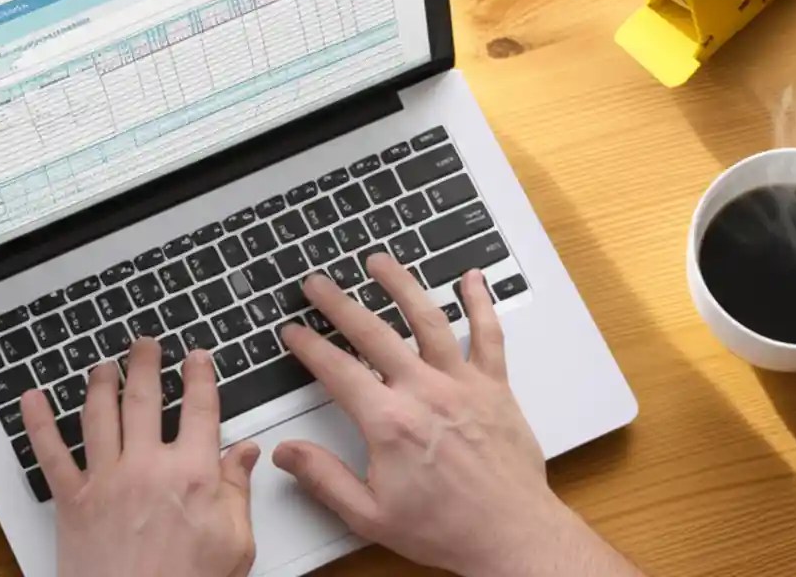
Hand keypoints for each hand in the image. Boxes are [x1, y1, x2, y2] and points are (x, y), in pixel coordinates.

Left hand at [20, 339, 260, 576]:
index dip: (200, 376)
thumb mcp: (235, 544)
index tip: (196, 358)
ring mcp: (106, 481)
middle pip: (145, 398)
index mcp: (194, 474)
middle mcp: (148, 467)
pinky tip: (32, 398)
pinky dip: (37, 423)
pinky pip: (49, 454)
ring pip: (99, 413)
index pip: (201, 408)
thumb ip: (239, 492)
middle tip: (144, 344)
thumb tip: (247, 454)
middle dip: (145, 363)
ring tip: (103, 364)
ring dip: (100, 381)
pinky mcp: (72, 502)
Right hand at [275, 255, 640, 576]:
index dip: (309, 346)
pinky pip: (488, 335)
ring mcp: (462, 385)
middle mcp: (424, 393)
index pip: (338, 370)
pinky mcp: (494, 388)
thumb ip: (323, 479)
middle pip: (374, 332)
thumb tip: (285, 453)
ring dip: (400, 285)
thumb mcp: (369, 515)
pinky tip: (472, 279)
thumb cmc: (446, 528)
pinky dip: (480, 303)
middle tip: (318, 284)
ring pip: (427, 319)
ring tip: (379, 261)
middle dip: (339, 304)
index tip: (293, 332)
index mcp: (389, 423)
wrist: (509, 535)